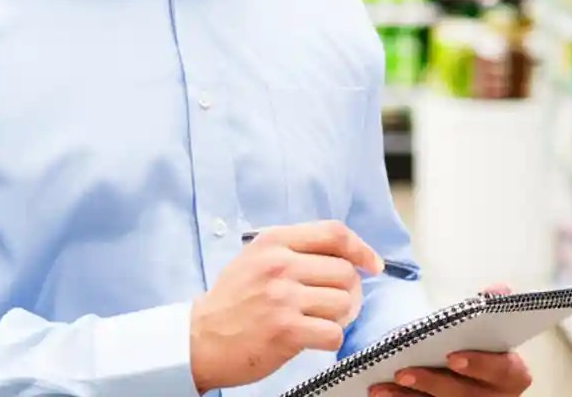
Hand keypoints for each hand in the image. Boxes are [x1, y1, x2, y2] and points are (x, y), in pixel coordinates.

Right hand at [189, 221, 384, 392]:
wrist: (200, 338)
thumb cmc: (232, 300)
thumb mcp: (256, 258)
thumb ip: (294, 249)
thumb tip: (346, 255)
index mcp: (273, 242)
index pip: (334, 233)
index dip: (361, 248)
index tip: (371, 264)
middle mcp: (279, 265)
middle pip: (345, 271)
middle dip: (350, 291)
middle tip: (336, 303)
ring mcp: (282, 298)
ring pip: (344, 303)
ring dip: (340, 317)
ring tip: (321, 320)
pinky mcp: (286, 331)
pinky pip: (333, 333)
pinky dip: (329, 338)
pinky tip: (311, 337)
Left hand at [368, 285, 531, 396]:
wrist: (470, 368)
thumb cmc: (478, 344)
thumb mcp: (485, 326)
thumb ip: (490, 309)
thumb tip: (497, 290)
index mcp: (510, 374)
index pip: (503, 371)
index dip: (479, 365)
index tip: (452, 357)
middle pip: (465, 395)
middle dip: (432, 383)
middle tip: (403, 373)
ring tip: (381, 387)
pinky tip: (381, 393)